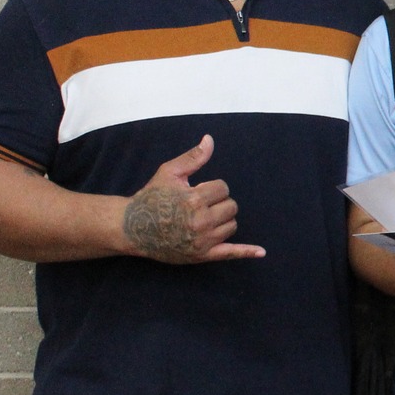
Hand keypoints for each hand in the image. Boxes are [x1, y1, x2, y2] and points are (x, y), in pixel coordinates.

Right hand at [121, 136, 264, 262]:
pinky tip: (261, 252)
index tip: (196, 191)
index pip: (224, 189)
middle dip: (218, 203)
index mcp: (194, 200)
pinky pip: (231, 253)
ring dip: (222, 220)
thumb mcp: (169, 172)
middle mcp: (201, 221)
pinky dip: (246, 252)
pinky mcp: (202, 255)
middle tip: (197, 205)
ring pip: (232, 225)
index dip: (211, 187)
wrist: (132, 228)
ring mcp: (203, 241)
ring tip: (200, 219)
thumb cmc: (151, 197)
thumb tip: (210, 140)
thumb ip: (193, 157)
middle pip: (231, 207)